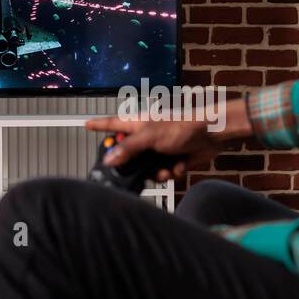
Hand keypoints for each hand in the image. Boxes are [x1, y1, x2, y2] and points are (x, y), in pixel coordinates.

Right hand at [86, 98, 253, 180]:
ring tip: (166, 167)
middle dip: (134, 166)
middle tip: (137, 168)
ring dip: (155, 172)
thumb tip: (110, 159)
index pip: (112, 124)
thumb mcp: (150, 136)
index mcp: (138, 125)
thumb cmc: (183, 127)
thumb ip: (129, 148)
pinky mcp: (171, 160)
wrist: (212, 136)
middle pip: (128, 155)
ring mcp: (158, 150)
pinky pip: (163, 174)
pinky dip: (171, 172)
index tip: (85, 125)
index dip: (99, 125)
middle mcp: (146, 137)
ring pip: (145, 169)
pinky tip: (179, 165)